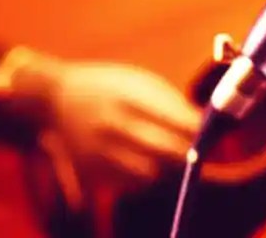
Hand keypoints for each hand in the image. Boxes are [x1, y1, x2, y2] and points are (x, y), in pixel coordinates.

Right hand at [44, 62, 200, 190]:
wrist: (54, 98)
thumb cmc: (108, 86)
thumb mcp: (140, 82)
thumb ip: (173, 104)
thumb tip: (206, 126)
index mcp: (131, 98)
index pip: (181, 124)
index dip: (202, 133)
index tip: (211, 133)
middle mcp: (115, 126)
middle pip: (170, 153)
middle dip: (190, 153)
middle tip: (197, 148)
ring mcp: (101, 151)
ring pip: (152, 174)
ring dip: (166, 168)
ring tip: (165, 153)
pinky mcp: (91, 171)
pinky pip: (131, 184)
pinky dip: (144, 177)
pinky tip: (142, 160)